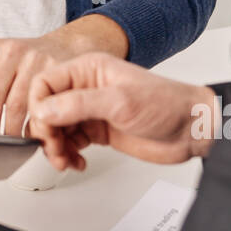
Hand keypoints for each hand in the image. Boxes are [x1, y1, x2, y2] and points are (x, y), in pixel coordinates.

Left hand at [0, 34, 76, 135]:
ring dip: (11, 131)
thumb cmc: (21, 65)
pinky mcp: (57, 72)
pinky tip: (32, 135)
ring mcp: (36, 60)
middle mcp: (12, 52)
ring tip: (8, 146)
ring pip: (19, 105)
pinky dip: (35, 126)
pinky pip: (43, 107)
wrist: (63, 47)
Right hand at [27, 52, 217, 170]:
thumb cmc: (166, 104)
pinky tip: (77, 162)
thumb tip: (43, 110)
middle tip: (56, 149)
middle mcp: (86, 87)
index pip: (45, 83)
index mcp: (88, 69)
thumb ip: (78, 105)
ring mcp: (91, 110)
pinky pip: (70, 141)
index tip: (45, 127)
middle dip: (46, 132)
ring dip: (55, 147)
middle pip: (46, 108)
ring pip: (56, 128)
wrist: (192, 129)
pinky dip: (68, 154)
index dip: (38, 106)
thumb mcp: (119, 102)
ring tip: (66, 160)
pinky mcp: (98, 130)